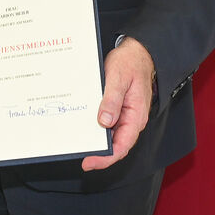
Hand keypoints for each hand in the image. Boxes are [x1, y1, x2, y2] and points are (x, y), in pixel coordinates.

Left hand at [82, 37, 155, 170]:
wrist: (136, 52)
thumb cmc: (130, 62)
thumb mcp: (118, 78)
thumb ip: (112, 99)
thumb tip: (104, 122)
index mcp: (136, 116)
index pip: (122, 145)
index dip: (106, 157)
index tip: (89, 162)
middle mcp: (131, 119)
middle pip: (115, 144)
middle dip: (98, 152)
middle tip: (78, 153)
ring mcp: (124, 115)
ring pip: (110, 135)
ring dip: (96, 140)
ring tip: (78, 143)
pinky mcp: (117, 109)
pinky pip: (107, 123)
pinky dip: (95, 127)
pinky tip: (83, 126)